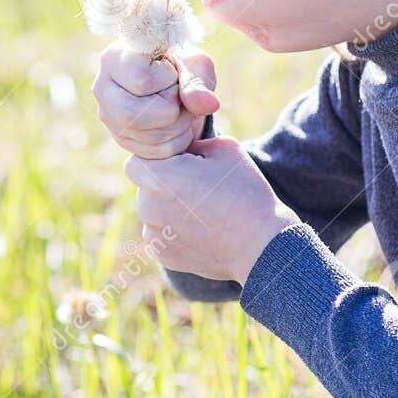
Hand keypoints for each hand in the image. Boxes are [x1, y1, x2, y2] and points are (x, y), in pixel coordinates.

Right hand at [91, 40, 219, 159]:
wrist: (171, 81)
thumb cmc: (179, 65)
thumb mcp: (193, 64)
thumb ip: (198, 82)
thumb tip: (208, 105)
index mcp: (115, 58)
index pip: (144, 81)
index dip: (168, 80)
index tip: (171, 70)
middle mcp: (102, 88)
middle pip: (134, 115)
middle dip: (171, 110)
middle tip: (178, 96)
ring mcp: (108, 116)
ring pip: (146, 136)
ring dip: (177, 126)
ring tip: (179, 108)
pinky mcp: (120, 138)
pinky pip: (153, 153)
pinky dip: (175, 142)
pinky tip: (175, 124)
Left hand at [125, 136, 299, 284]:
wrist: (262, 246)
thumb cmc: (246, 193)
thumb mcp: (224, 148)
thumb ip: (192, 142)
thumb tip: (181, 148)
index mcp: (158, 178)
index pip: (135, 161)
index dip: (157, 160)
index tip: (181, 164)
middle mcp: (147, 207)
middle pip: (145, 187)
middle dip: (164, 183)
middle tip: (199, 188)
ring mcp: (154, 235)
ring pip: (152, 211)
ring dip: (169, 207)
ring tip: (204, 211)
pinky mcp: (164, 255)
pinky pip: (162, 235)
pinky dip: (176, 231)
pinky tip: (203, 230)